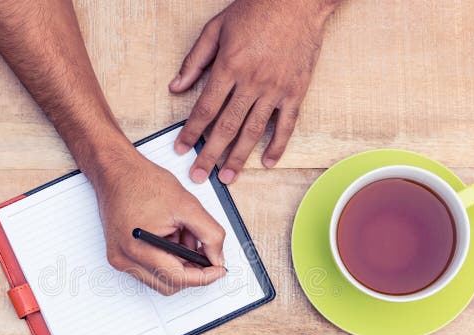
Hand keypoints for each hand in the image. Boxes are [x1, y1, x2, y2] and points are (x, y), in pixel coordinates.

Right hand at [88, 148, 226, 294]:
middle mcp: (124, 259)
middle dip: (191, 269)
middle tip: (205, 250)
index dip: (203, 277)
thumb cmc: (143, 182)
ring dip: (179, 264)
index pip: (177, 278)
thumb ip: (210, 234)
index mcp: (138, 248)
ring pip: (161, 278)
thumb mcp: (187, 205)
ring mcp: (120, 258)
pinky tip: (170, 237)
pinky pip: (150, 269)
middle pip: (169, 284)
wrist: (117, 172)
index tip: (218, 270)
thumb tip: (217, 257)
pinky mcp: (119, 255)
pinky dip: (166, 258)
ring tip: (183, 236)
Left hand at [170, 0, 336, 183]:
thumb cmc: (255, 10)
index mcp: (229, 67)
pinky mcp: (296, 91)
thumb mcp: (216, 28)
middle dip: (209, 155)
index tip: (181, 149)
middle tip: (199, 176)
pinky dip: (277, 146)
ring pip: (253, 131)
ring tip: (227, 177)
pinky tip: (267, 162)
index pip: (205, 109)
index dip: (191, 132)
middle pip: (226, 127)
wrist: (297, 0)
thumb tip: (175, 87)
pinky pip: (286, 125)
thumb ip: (194, 61)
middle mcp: (251, 82)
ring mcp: (276, 89)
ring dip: (238, 158)